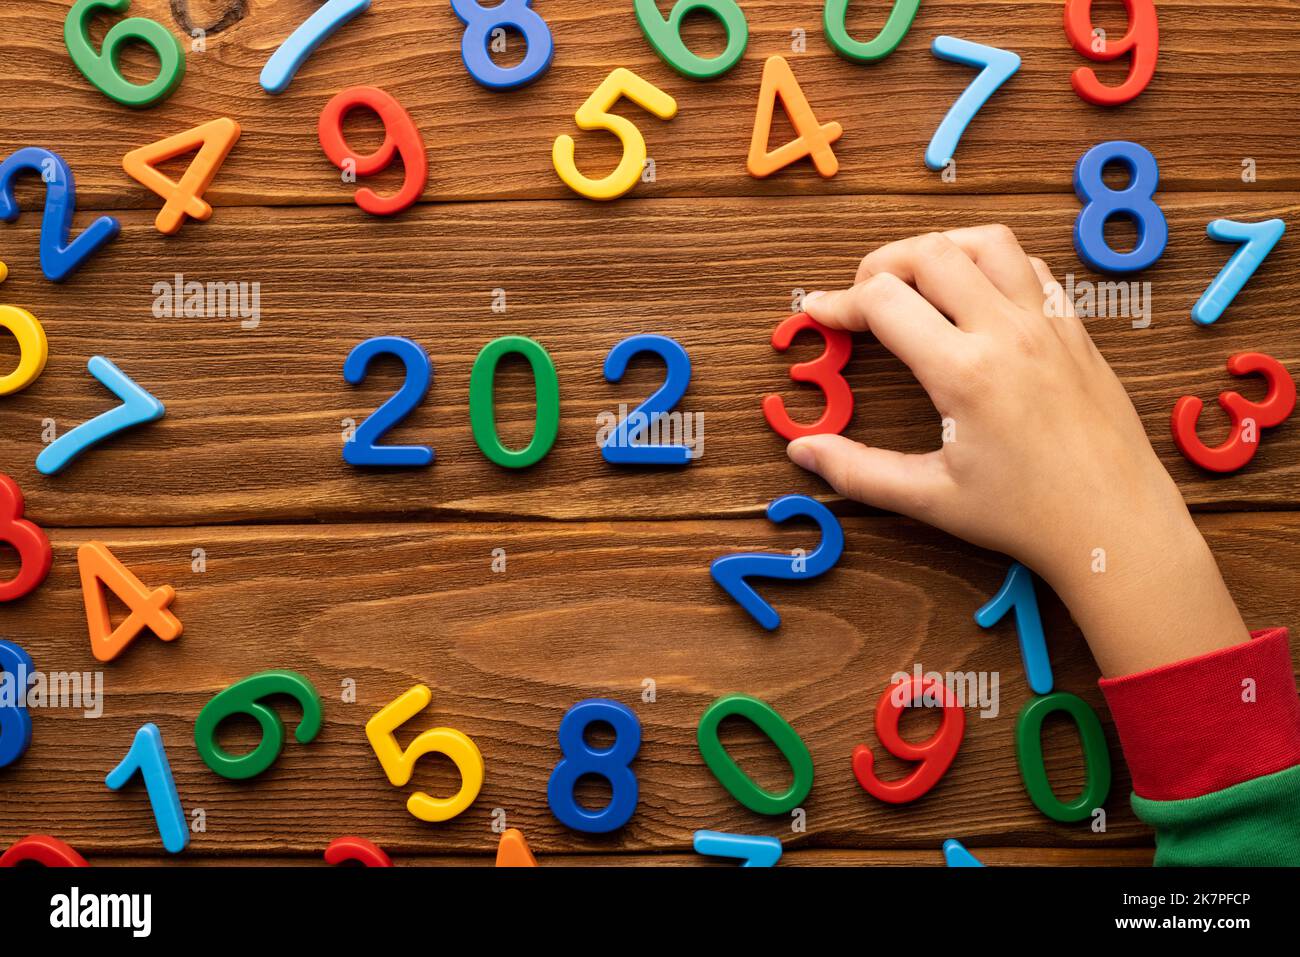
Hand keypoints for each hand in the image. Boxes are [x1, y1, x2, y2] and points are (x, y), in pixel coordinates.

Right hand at [789, 225, 1249, 675]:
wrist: (1117, 524)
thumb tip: (802, 452)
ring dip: (940, 248)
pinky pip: (1030, 267)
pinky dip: (991, 264)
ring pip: (987, 241)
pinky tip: (974, 297)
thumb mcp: (931, 498)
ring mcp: (1048, 324)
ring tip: (915, 280)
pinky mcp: (1075, 330)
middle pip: (931, 252)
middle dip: (881, 262)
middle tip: (861, 296)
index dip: (839, 302)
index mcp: (965, 372)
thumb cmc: (1027, 516)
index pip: (884, 300)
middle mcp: (1008, 333)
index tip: (819, 312)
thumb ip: (859, 472)